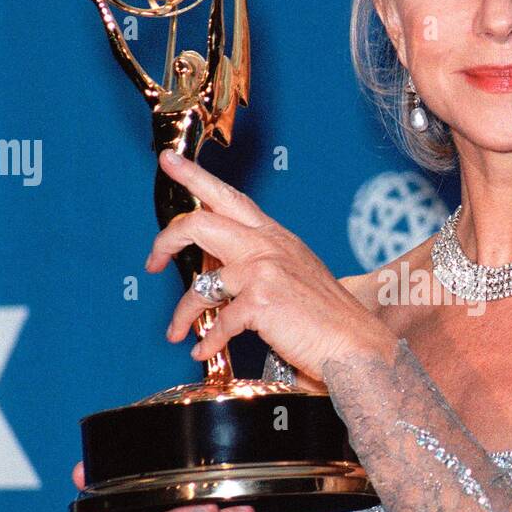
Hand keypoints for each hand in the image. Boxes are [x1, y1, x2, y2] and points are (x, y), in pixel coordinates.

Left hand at [144, 148, 394, 382]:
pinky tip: (202, 350)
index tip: (168, 162)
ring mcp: (264, 270)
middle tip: (153, 260)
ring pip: (199, 284)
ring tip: (177, 330)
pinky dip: (206, 341)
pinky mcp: (261, 301)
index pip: (228, 196)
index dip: (193, 176)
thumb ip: (259, 265)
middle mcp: (268, 245)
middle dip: (165, 240)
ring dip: (182, 313)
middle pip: (199, 223)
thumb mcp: (294, 275)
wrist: (357, 345)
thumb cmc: (327, 319)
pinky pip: (217, 322)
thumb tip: (218, 276)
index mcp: (275, 236)